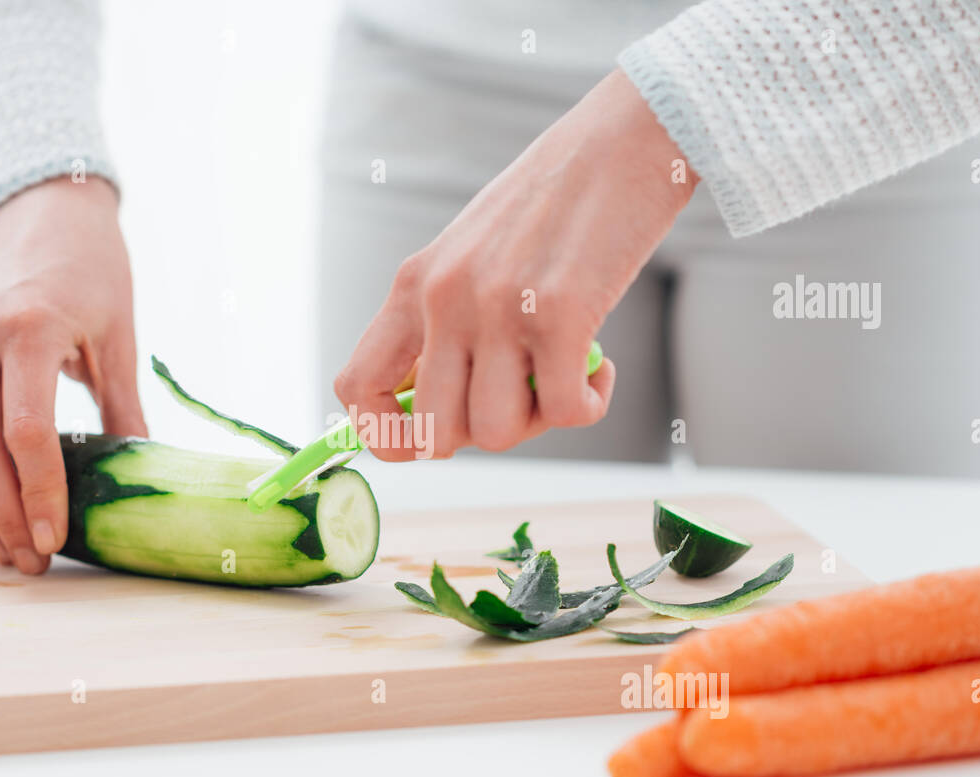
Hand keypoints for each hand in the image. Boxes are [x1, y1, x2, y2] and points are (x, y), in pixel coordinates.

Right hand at [0, 177, 145, 573]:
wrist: (42, 205)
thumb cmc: (94, 270)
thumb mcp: (121, 338)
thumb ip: (124, 412)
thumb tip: (138, 481)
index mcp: (29, 327)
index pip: (26, 435)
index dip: (41, 497)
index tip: (57, 540)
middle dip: (4, 517)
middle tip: (33, 561)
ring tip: (5, 547)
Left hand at [334, 68, 697, 460]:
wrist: (623, 136)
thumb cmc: (553, 201)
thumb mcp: (469, 253)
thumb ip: (444, 319)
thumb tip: (437, 406)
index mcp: (413, 284)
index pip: (356, 389)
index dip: (387, 436)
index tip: (432, 435)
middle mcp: (444, 298)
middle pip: (434, 433)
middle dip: (480, 434)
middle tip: (519, 397)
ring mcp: (498, 307)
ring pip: (497, 433)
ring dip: (537, 422)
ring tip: (563, 376)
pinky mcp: (561, 313)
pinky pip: (566, 413)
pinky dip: (589, 406)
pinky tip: (600, 369)